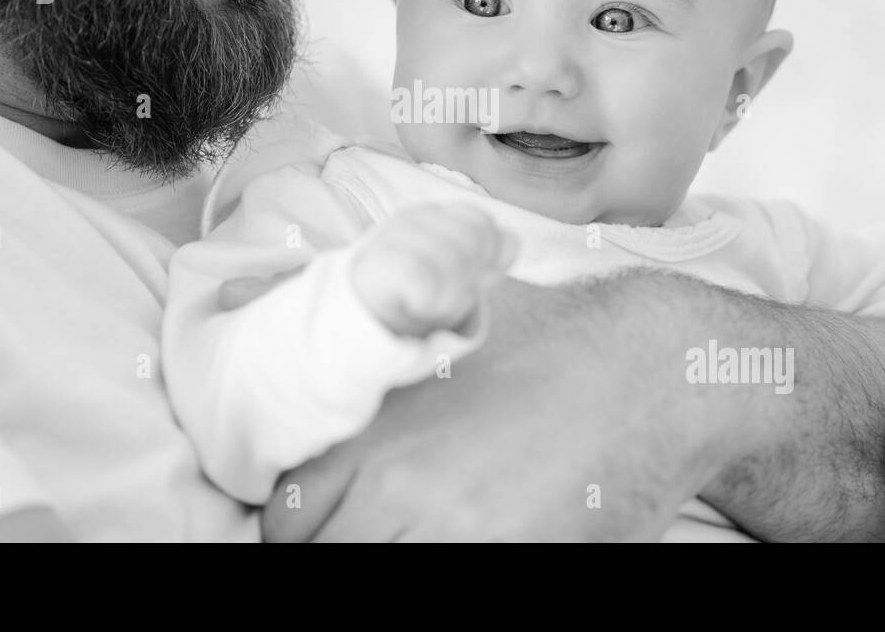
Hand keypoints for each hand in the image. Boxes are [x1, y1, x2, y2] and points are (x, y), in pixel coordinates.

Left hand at [262, 275, 725, 540]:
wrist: (655, 370)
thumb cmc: (550, 336)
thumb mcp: (444, 307)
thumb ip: (340, 312)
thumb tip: (230, 294)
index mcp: (374, 424)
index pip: (288, 513)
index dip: (301, 520)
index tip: (326, 512)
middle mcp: (402, 484)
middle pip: (324, 554)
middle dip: (339, 545)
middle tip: (374, 524)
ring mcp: (458, 533)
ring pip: (375, 574)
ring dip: (385, 554)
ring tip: (421, 529)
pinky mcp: (514, 558)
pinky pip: (444, 591)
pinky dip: (439, 566)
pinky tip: (470, 534)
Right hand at [350, 202, 516, 336]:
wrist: (359, 314)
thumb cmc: (412, 292)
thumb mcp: (456, 270)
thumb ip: (489, 254)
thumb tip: (512, 242)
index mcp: (436, 214)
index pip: (482, 222)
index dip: (488, 254)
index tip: (472, 277)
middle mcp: (415, 218)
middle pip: (474, 239)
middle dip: (471, 276)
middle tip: (449, 296)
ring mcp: (393, 237)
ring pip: (453, 260)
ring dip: (452, 296)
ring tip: (432, 306)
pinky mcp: (378, 263)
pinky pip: (425, 279)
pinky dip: (430, 300)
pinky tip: (418, 305)